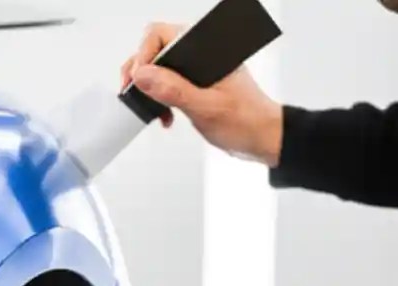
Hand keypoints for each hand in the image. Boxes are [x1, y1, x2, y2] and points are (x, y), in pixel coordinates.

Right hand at [119, 22, 284, 166]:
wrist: (262, 138)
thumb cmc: (247, 121)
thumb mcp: (207, 107)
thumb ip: (174, 90)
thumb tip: (143, 75)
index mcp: (206, 49)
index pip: (161, 34)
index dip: (144, 54)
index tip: (138, 78)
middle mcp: (199, 54)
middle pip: (154, 49)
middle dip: (141, 73)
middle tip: (135, 93)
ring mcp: (195, 69)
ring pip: (157, 68)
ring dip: (149, 89)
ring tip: (153, 108)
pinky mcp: (193, 84)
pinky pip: (166, 83)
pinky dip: (159, 99)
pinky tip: (164, 115)